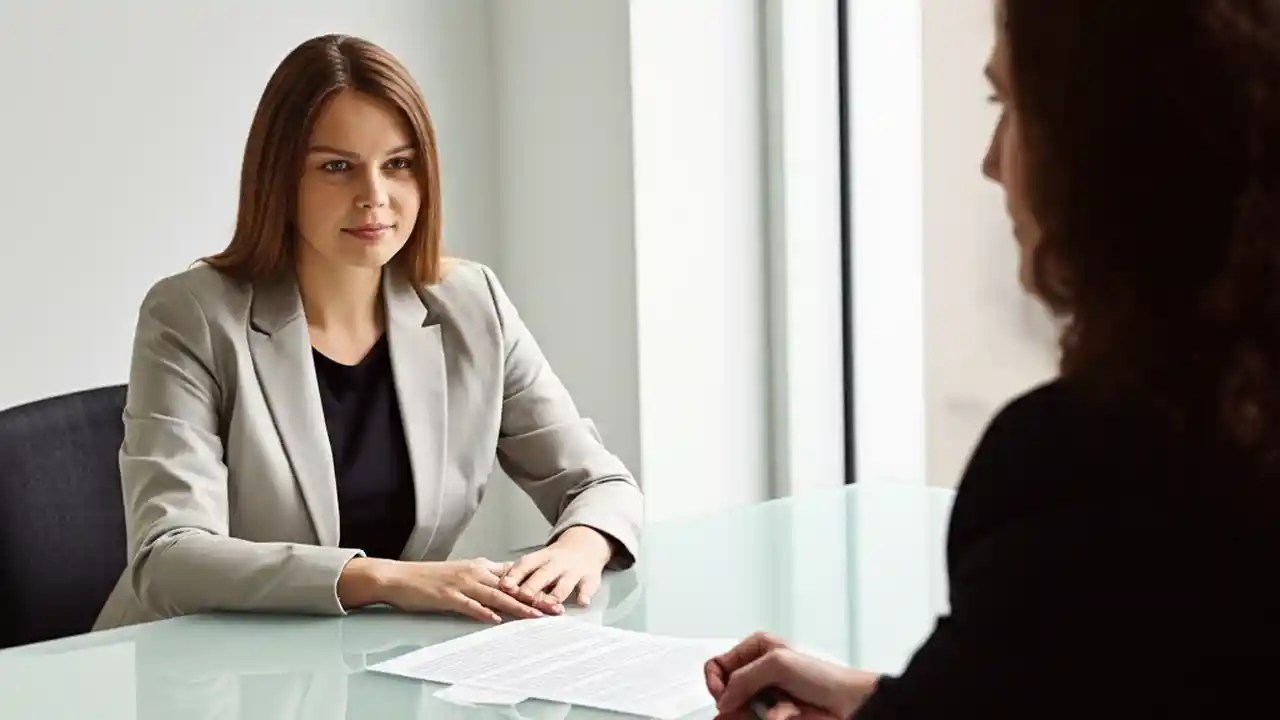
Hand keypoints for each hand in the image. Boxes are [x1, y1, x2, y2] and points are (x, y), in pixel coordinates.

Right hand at [338, 557, 563, 623]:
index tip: (557, 594)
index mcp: (481, 567)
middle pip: (512, 586)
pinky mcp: (448, 596)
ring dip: (518, 606)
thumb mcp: (463, 573)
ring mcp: (462, 584)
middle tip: (556, 608)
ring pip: (496, 595)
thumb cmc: (432, 578)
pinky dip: (483, 612)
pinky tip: (496, 619)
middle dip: (537, 598)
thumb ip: (486, 578)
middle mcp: (475, 572)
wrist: (401, 577)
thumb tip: (508, 585)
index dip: (537, 585)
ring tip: (536, 615)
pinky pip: (469, 605)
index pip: (516, 575)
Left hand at [499, 526, 613, 606]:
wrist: (585, 547)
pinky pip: (587, 588)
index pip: (525, 565)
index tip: (504, 586)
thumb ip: (520, 574)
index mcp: (541, 558)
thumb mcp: (536, 561)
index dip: (515, 575)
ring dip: (556, 595)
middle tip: (523, 596)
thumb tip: (496, 588)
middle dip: (533, 586)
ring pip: (564, 584)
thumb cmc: (553, 560)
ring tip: (550, 606)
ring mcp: (574, 571)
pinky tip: (582, 602)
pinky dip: (585, 595)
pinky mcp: (590, 579)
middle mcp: (557, 563)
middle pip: (543, 575)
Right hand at [705, 632, 879, 719]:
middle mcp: (758, 670)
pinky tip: (785, 716)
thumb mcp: (777, 664)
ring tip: (779, 711)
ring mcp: (765, 694)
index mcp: (756, 648)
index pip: (717, 665)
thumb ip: (743, 677)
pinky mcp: (773, 714)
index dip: (716, 682)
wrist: (849, 704)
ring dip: (754, 714)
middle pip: (726, 692)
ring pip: (738, 711)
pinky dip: (770, 718)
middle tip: (749, 707)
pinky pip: (755, 719)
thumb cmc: (823, 676)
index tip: (724, 696)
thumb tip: (723, 698)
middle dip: (736, 703)